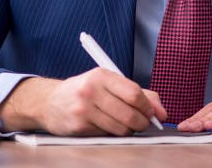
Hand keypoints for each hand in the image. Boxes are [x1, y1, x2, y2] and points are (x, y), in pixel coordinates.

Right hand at [0, 68, 166, 135]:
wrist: (50, 103)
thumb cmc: (85, 91)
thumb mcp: (108, 83)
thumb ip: (138, 93)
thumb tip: (161, 112)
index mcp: (101, 75)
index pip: (134, 93)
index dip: (148, 107)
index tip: (154, 113)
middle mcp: (91, 91)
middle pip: (130, 113)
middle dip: (143, 122)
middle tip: (144, 123)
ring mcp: (83, 110)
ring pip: (121, 128)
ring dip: (130, 130)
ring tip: (126, 125)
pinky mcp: (79, 126)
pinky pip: (108, 135)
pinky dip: (114, 134)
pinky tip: (109, 127)